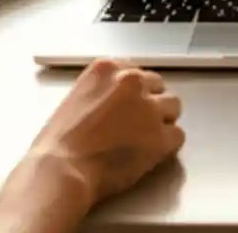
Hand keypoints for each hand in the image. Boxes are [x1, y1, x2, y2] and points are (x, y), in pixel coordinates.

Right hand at [34, 58, 184, 204]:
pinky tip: (151, 154)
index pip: (135, 71)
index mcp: (107, 68)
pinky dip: (168, 145)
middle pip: (157, 85)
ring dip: (163, 121)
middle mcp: (132, 81)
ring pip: (173, 106)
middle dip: (150, 102)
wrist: (62, 170)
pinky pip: (178, 135)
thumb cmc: (59, 144)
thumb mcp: (75, 98)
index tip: (129, 103)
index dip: (133, 91)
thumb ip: (101, 91)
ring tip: (145, 138)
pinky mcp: (161, 135)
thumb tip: (116, 101)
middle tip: (137, 123)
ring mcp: (149, 108)